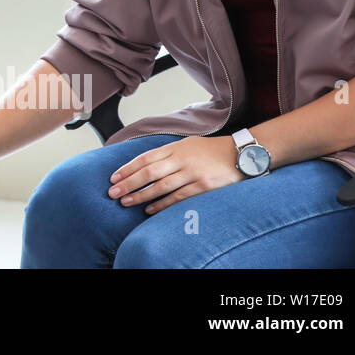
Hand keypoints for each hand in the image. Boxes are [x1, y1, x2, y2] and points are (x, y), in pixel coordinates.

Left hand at [107, 135, 243, 214]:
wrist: (241, 154)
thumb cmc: (210, 150)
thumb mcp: (186, 145)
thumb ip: (167, 153)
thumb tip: (144, 164)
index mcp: (174, 147)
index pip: (145, 158)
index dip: (127, 169)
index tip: (114, 178)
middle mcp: (181, 159)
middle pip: (148, 172)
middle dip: (128, 183)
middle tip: (113, 193)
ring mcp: (192, 173)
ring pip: (161, 186)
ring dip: (141, 195)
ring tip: (126, 202)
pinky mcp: (203, 186)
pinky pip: (178, 197)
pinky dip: (162, 204)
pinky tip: (149, 210)